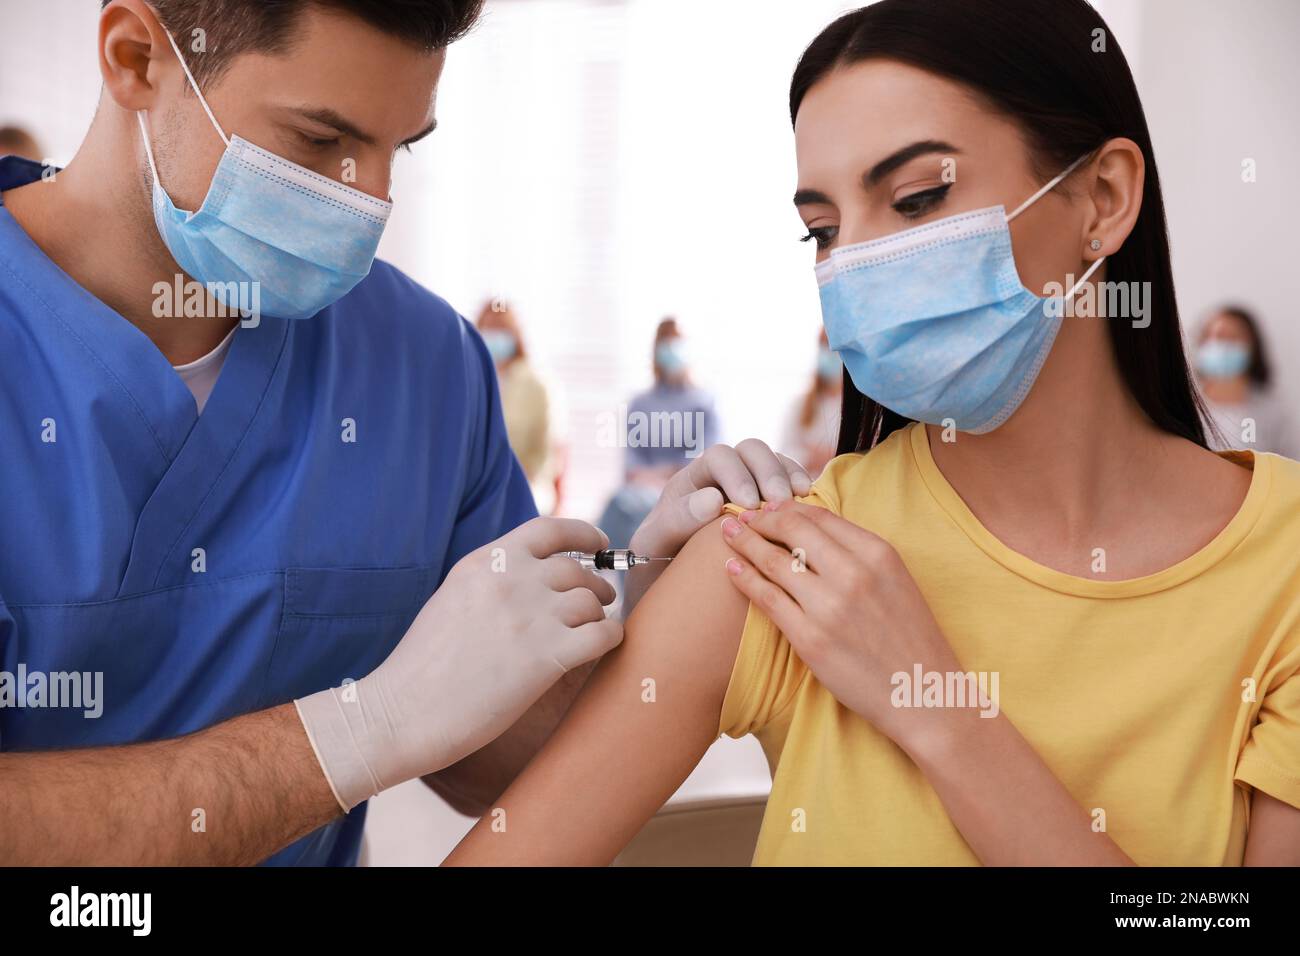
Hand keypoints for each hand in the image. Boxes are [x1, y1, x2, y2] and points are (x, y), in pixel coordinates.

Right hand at [295, 517, 621, 810]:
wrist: (403, 711)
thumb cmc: (423, 666)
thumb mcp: (453, 597)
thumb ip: (493, 580)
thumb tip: (534, 576)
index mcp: (486, 562)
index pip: (549, 529)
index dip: (583, 532)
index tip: (599, 542)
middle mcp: (512, 581)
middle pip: (577, 570)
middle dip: (595, 585)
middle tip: (600, 601)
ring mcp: (532, 616)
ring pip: (592, 602)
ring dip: (599, 615)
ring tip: (593, 630)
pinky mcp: (547, 656)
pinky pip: (603, 635)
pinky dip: (611, 639)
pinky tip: (603, 648)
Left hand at [623, 439, 810, 614]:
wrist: (670, 583)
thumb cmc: (658, 562)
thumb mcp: (655, 542)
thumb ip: (677, 519)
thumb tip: (713, 499)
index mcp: (694, 478)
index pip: (720, 456)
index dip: (737, 474)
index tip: (748, 505)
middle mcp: (724, 475)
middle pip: (752, 451)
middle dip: (768, 472)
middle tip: (778, 503)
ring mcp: (751, 485)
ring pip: (776, 462)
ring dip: (789, 478)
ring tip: (796, 502)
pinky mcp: (771, 504)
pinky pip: (791, 483)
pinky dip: (801, 489)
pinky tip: (808, 505)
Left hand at [718, 500, 966, 754]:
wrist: (922, 694)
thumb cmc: (908, 637)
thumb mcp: (895, 580)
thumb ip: (858, 553)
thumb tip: (812, 528)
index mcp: (878, 553)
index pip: (819, 516)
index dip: (787, 508)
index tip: (768, 507)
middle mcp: (854, 574)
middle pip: (792, 530)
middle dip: (760, 519)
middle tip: (739, 516)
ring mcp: (830, 607)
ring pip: (774, 561)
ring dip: (745, 543)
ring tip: (728, 534)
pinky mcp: (810, 639)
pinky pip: (767, 599)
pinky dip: (745, 578)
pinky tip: (732, 568)